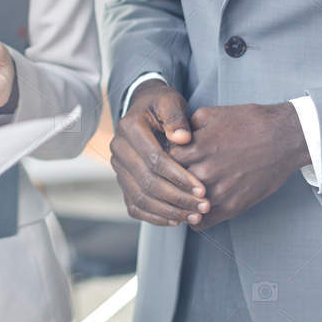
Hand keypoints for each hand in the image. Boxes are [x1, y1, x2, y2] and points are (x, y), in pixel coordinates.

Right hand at [109, 79, 208, 226]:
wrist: (145, 109)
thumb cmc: (162, 106)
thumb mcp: (171, 102)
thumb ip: (176, 117)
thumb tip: (182, 138)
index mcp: (130, 128)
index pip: (155, 159)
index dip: (179, 176)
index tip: (202, 189)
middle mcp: (119, 149)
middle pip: (147, 182)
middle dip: (177, 198)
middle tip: (203, 207)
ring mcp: (118, 168)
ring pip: (140, 198)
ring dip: (169, 211)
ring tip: (194, 217)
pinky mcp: (123, 181)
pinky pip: (134, 206)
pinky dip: (154, 217)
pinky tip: (176, 220)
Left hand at [169, 102, 309, 228]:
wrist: (283, 138)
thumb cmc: (248, 122)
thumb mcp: (211, 114)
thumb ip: (185, 126)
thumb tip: (170, 138)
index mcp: (196, 147)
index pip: (162, 161)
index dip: (161, 160)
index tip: (165, 161)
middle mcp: (205, 171)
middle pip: (170, 184)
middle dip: (169, 182)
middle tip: (169, 181)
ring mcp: (218, 192)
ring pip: (183, 206)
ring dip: (180, 203)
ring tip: (180, 198)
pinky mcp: (232, 207)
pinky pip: (201, 224)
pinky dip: (195, 220)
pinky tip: (195, 212)